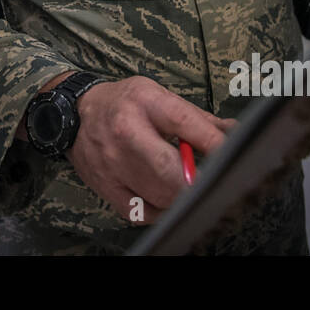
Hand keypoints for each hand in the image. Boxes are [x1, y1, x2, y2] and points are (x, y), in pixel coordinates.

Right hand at [67, 76, 235, 224]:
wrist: (73, 114)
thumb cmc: (124, 103)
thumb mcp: (159, 97)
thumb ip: (198, 119)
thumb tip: (235, 133)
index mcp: (145, 103)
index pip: (188, 125)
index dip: (216, 145)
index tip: (235, 157)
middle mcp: (126, 132)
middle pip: (171, 171)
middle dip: (198, 182)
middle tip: (212, 182)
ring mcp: (113, 163)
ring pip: (160, 197)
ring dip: (182, 197)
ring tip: (188, 188)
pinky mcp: (106, 187)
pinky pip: (142, 213)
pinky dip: (160, 211)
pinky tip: (165, 198)